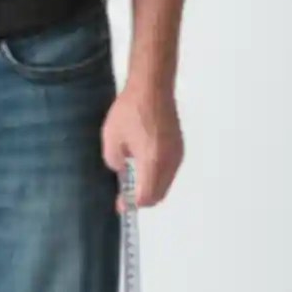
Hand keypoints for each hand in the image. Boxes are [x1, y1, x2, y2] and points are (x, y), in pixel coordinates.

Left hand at [101, 82, 183, 209]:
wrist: (152, 87)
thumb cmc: (130, 111)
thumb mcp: (112, 138)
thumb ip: (114, 161)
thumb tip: (122, 169)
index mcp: (153, 162)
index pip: (146, 196)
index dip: (132, 204)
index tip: (120, 204)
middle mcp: (169, 162)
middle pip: (158, 194)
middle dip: (142, 199)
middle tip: (124, 197)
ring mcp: (177, 154)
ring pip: (165, 183)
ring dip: (150, 187)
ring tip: (132, 181)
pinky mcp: (179, 146)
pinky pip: (169, 170)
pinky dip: (157, 176)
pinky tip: (143, 166)